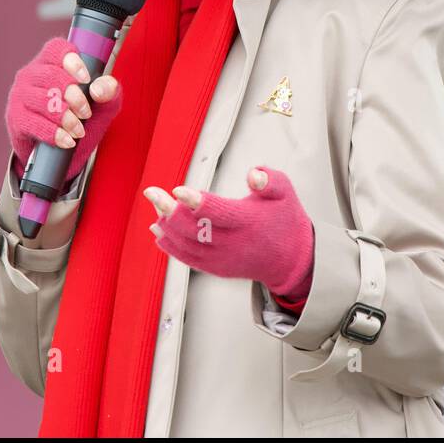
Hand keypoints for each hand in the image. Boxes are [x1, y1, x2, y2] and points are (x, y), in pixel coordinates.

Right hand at [4, 36, 121, 181]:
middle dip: (74, 97)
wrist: (57, 147)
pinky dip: (54, 134)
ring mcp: (20, 95)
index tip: (86, 80)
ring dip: (65, 118)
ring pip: (42, 100)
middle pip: (51, 76)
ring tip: (79, 130)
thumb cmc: (79, 114)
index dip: (72, 62)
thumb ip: (108, 90)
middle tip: (86, 113)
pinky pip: (33, 123)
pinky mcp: (16, 117)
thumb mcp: (100, 102)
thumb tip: (98, 90)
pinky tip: (67, 141)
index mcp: (50, 61)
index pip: (56, 49)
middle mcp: (31, 74)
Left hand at [143, 166, 314, 300]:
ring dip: (167, 226)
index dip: (196, 202)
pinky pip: (188, 259)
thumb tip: (253, 174)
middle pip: (195, 229)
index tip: (178, 190)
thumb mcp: (285, 193)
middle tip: (153, 193)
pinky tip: (158, 230)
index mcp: (249, 222)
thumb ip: (270, 180)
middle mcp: (233, 244)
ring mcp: (222, 259)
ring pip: (187, 244)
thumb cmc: (284, 220)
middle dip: (170, 211)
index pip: (218, 213)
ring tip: (155, 204)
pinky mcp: (216, 268)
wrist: (290, 259)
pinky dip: (170, 246)